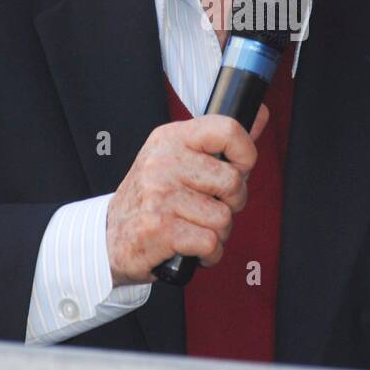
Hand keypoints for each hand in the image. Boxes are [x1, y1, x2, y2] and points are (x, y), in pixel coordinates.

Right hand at [106, 106, 269, 285]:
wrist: (108, 238)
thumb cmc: (151, 199)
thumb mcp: (178, 159)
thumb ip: (221, 141)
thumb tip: (260, 114)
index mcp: (171, 138)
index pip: (228, 129)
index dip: (246, 154)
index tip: (238, 169)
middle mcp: (164, 162)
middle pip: (233, 182)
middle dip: (231, 204)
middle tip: (208, 208)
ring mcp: (160, 195)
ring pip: (224, 218)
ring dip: (217, 233)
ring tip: (193, 229)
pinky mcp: (159, 228)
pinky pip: (210, 243)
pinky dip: (208, 254)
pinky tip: (190, 249)